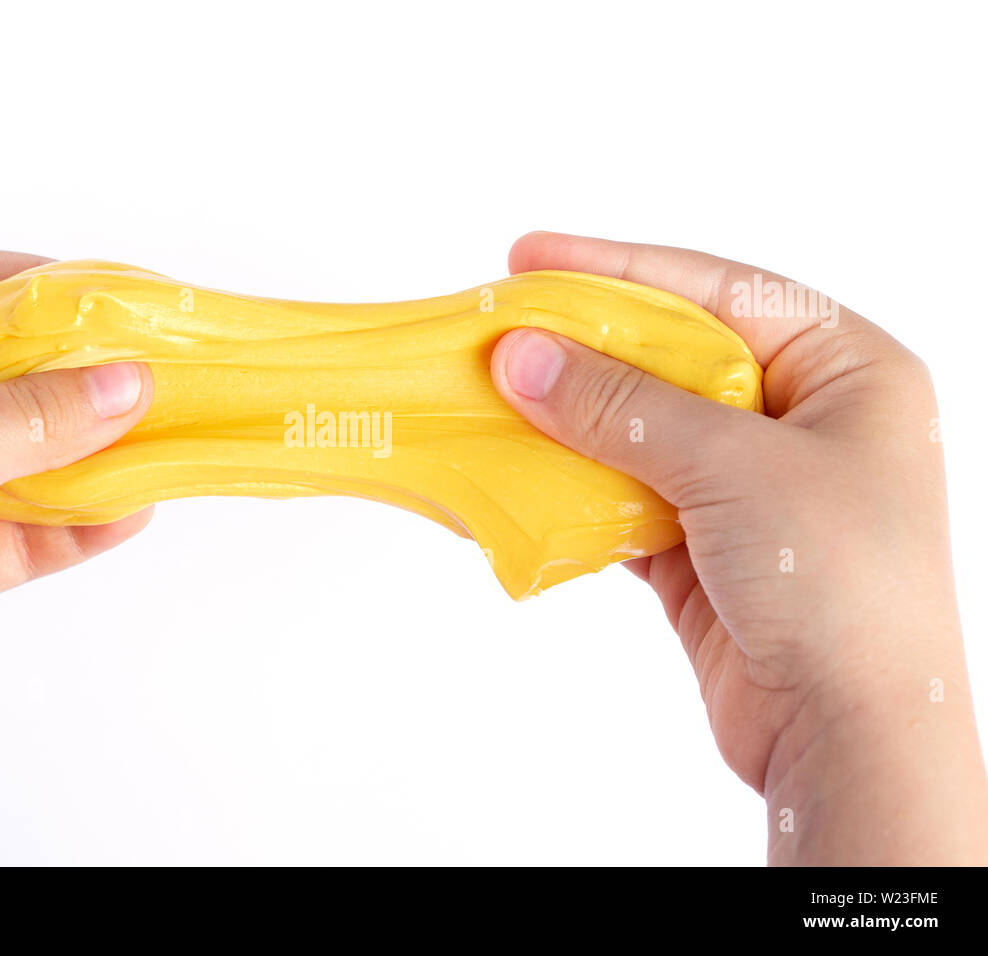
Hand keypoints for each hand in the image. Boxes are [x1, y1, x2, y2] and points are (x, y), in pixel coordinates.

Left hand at [0, 247, 153, 862]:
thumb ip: (26, 419)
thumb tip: (127, 381)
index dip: (22, 286)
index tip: (106, 299)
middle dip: (68, 376)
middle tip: (148, 372)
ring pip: (11, 455)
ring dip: (80, 454)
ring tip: (155, 442)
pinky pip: (16, 528)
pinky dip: (70, 523)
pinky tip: (126, 514)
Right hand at [491, 231, 987, 863]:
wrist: (853, 737)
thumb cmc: (841, 585)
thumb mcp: (733, 467)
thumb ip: (621, 405)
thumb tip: (523, 355)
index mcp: (847, 370)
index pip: (719, 292)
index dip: (620, 269)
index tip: (532, 256)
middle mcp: (803, 420)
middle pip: (672, 358)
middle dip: (585, 348)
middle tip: (500, 325)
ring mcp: (754, 487)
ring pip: (641, 429)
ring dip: (570, 420)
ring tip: (495, 393)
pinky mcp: (707, 547)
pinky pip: (626, 494)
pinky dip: (574, 487)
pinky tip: (522, 470)